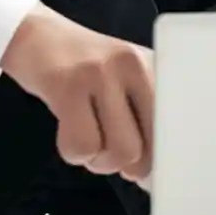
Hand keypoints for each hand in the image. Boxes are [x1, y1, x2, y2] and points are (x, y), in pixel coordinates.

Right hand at [0, 4, 154, 182]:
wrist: (38, 36)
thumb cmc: (85, 69)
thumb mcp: (126, 80)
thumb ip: (144, 119)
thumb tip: (151, 178)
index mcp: (155, 65)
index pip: (177, 122)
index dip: (165, 157)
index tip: (150, 171)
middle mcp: (134, 65)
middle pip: (149, 147)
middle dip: (128, 165)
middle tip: (110, 152)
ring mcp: (100, 73)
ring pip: (118, 151)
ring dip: (99, 161)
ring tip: (89, 139)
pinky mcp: (67, 85)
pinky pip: (81, 146)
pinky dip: (73, 153)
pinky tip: (68, 130)